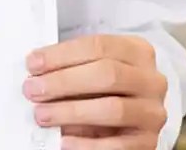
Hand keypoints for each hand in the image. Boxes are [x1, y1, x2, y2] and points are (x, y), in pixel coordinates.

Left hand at [23, 35, 167, 148]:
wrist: (128, 120)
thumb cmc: (103, 88)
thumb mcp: (91, 69)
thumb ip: (70, 66)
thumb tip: (36, 74)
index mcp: (137, 52)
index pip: (99, 46)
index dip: (62, 55)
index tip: (33, 64)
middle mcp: (151, 80)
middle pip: (107, 74)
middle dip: (64, 81)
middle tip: (33, 89)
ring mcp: (152, 112)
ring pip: (113, 108)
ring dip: (71, 112)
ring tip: (42, 114)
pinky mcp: (148, 142)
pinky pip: (118, 145)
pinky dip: (88, 145)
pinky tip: (65, 142)